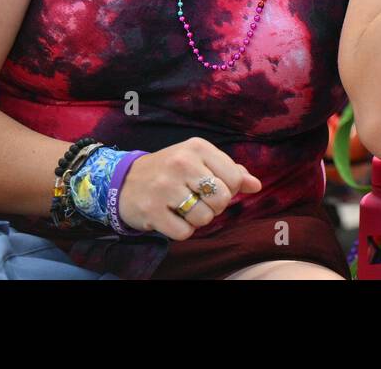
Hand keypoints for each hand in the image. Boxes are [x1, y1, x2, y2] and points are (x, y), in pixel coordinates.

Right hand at [117, 137, 261, 239]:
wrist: (125, 181)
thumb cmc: (171, 171)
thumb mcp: (200, 161)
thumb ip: (231, 171)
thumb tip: (256, 186)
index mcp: (198, 147)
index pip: (235, 179)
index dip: (229, 190)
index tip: (212, 188)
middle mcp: (182, 163)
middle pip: (222, 199)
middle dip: (215, 206)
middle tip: (199, 200)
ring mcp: (165, 186)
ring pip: (205, 218)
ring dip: (197, 219)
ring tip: (183, 208)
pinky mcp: (152, 210)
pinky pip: (184, 232)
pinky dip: (181, 230)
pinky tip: (171, 217)